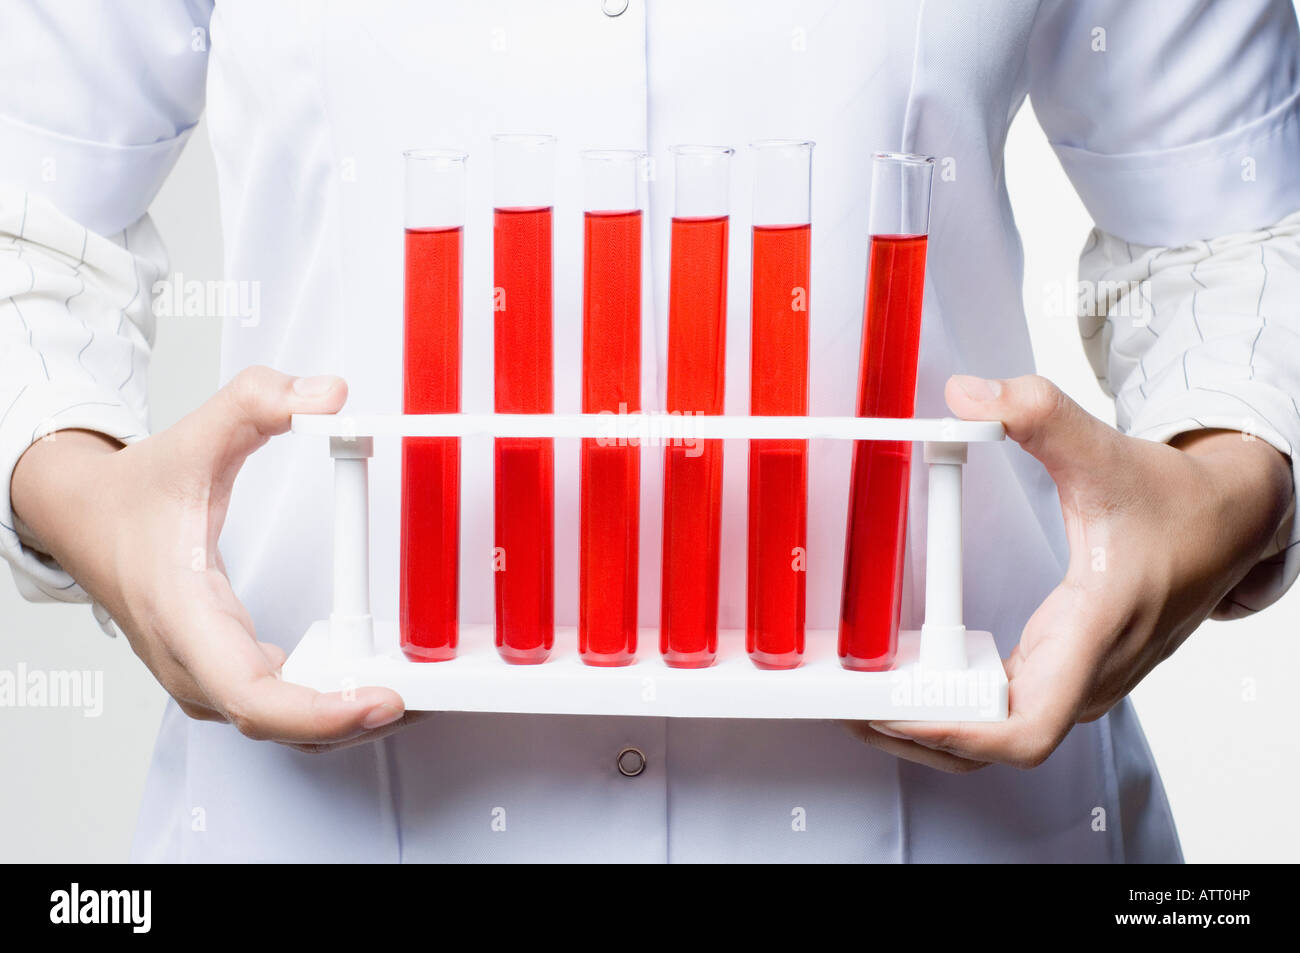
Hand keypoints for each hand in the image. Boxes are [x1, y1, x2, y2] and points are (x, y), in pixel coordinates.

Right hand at [11, 366, 414, 752]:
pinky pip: (272, 709)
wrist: (82, 516)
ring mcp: (201, 673)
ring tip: (404, 697)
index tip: (377, 703)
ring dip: (339, 723)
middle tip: (417, 700)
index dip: (318, 712)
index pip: (249, 693)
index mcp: (183, 613)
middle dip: (349, 723)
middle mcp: (190, 659)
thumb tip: (328, 397)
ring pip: (274, 726)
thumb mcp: (196, 436)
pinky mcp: (216, 670)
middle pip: (274, 723)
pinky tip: (361, 686)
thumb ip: (260, 402)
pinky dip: (319, 707)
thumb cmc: (132, 493)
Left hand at [846, 374, 1292, 772]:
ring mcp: (1082, 680)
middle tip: (851, 707)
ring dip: (935, 731)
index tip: (895, 717)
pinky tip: (913, 682)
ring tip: (865, 701)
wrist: (1230, 522)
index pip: (1028, 725)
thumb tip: (966, 395)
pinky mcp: (1071, 671)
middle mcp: (1089, 673)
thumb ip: (1037, 413)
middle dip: (921, 737)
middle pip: (998, 745)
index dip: (957, 734)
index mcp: (1095, 630)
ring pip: (1002, 736)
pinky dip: (958, 708)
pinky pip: (1009, 710)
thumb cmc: (1176, 502)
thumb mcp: (1103, 449)